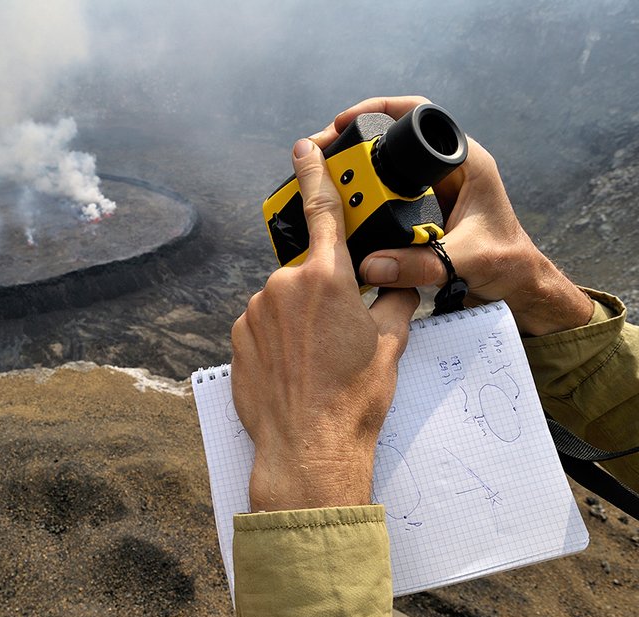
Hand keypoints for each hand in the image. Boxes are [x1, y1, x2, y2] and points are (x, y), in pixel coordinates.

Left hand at [231, 138, 418, 512]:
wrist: (308, 448)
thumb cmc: (354, 398)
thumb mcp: (390, 344)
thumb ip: (396, 298)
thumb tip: (402, 279)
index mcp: (327, 279)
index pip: (321, 210)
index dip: (314, 172)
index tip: (304, 146)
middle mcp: (284, 286)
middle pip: (309, 272)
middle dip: (325, 292)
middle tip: (338, 335)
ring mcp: (254, 311)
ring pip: (283, 300)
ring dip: (299, 318)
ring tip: (316, 361)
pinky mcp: (236, 336)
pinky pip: (261, 323)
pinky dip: (277, 337)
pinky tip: (292, 368)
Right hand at [309, 96, 592, 336]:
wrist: (516, 284)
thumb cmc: (507, 262)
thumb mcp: (464, 261)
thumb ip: (420, 265)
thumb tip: (372, 266)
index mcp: (464, 162)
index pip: (419, 115)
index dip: (378, 110)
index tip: (343, 123)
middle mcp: (445, 169)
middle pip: (391, 140)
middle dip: (352, 143)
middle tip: (320, 153)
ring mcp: (431, 189)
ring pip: (384, 168)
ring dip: (354, 173)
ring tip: (322, 180)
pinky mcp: (420, 210)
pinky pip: (384, 196)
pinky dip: (361, 199)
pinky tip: (341, 208)